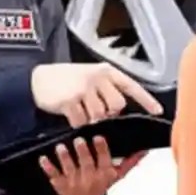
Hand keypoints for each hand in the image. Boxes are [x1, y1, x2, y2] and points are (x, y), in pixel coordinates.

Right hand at [31, 62, 162, 127]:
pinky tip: (69, 114)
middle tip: (93, 109)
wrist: (37, 80)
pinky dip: (76, 123)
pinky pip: (82, 122)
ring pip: (99, 116)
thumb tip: (117, 111)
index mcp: (105, 71)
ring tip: (78, 109)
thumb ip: (105, 89)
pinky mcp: (70, 101)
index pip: (131, 86)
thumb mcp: (89, 76)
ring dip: (90, 119)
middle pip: (117, 106)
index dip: (146, 100)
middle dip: (108, 113)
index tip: (158, 111)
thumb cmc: (65, 79)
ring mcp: (83, 88)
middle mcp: (97, 77)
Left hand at [39, 135, 147, 194]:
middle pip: (86, 164)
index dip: (101, 150)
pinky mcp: (59, 183)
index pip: (104, 162)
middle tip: (79, 139)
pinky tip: (42, 159)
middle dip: (82, 152)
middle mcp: (89, 179)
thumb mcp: (116, 176)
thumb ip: (129, 163)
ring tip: (60, 147)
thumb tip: (145, 150)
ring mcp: (73, 182)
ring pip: (69, 169)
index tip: (98, 137)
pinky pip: (53, 175)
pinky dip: (48, 167)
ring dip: (64, 158)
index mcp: (103, 175)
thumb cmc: (100, 184)